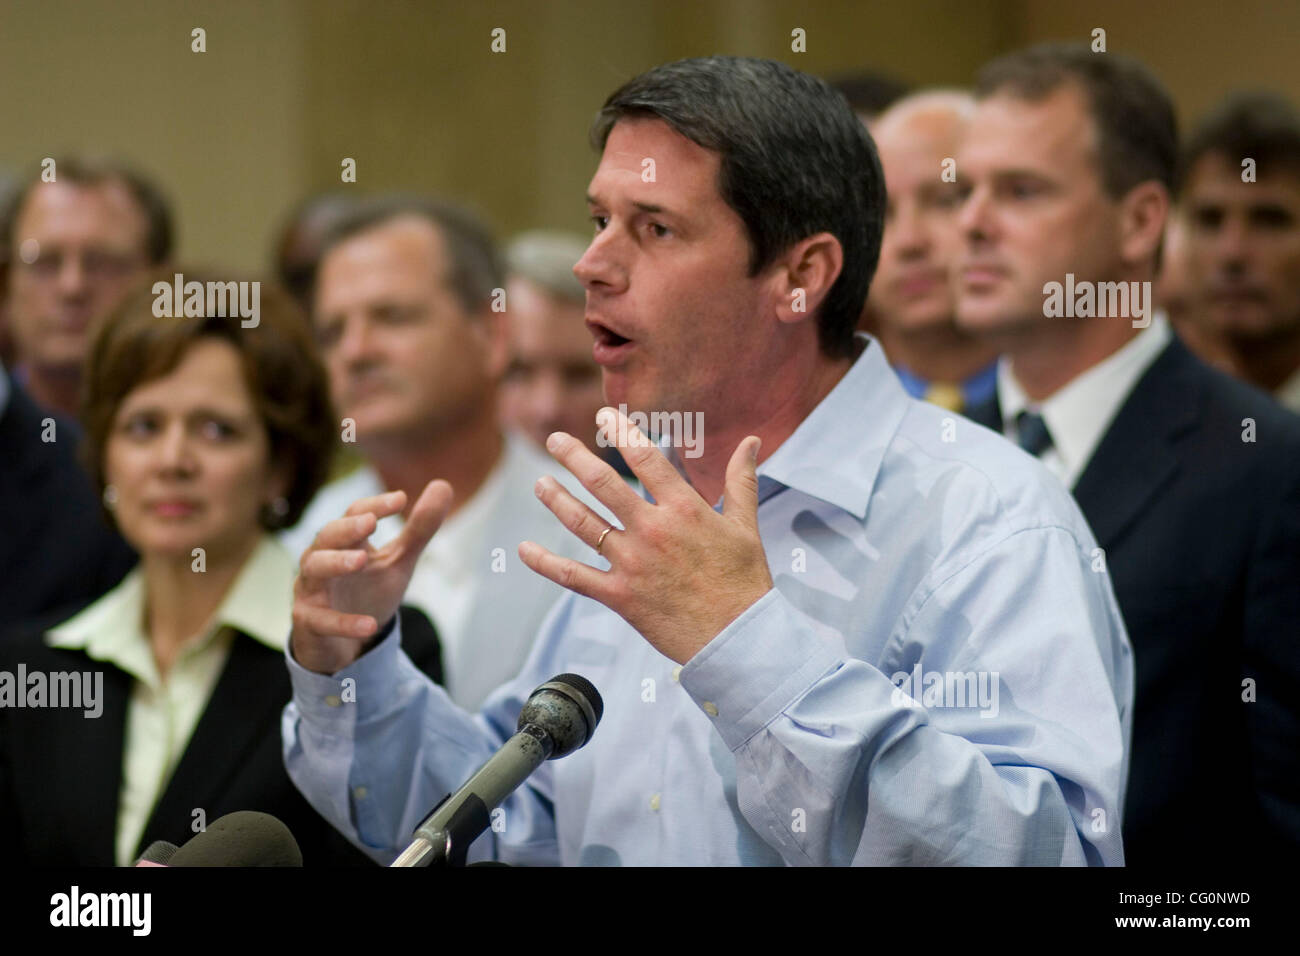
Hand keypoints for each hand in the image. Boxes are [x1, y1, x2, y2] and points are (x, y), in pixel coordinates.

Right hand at [290, 480, 452, 673]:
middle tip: (370, 523)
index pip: (355, 514)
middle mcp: (322, 559)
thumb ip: (419, 529)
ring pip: (314, 569)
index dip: (375, 505)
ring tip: (362, 559)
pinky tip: (369, 625)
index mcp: (345, 541)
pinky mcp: (308, 622)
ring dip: (336, 562)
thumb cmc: (368, 592)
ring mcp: (312, 590)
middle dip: (347, 528)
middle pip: (327, 536)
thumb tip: (443, 485)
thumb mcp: (398, 560)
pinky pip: (322, 620)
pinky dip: (344, 622)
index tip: (401, 499)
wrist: (346, 642)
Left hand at [520, 407, 772, 663]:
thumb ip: (742, 480)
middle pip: (604, 484)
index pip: (645, 458)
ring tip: (540, 483)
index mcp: (684, 509)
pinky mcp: (619, 596)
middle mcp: (652, 530)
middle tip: (555, 440)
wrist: (738, 639)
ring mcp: (632, 563)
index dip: (620, 432)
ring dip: (557, 500)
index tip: (603, 416)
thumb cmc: (744, 582)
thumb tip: (752, 441)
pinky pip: (574, 576)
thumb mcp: (746, 526)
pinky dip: (546, 563)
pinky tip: (524, 549)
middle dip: (575, 457)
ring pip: (584, 524)